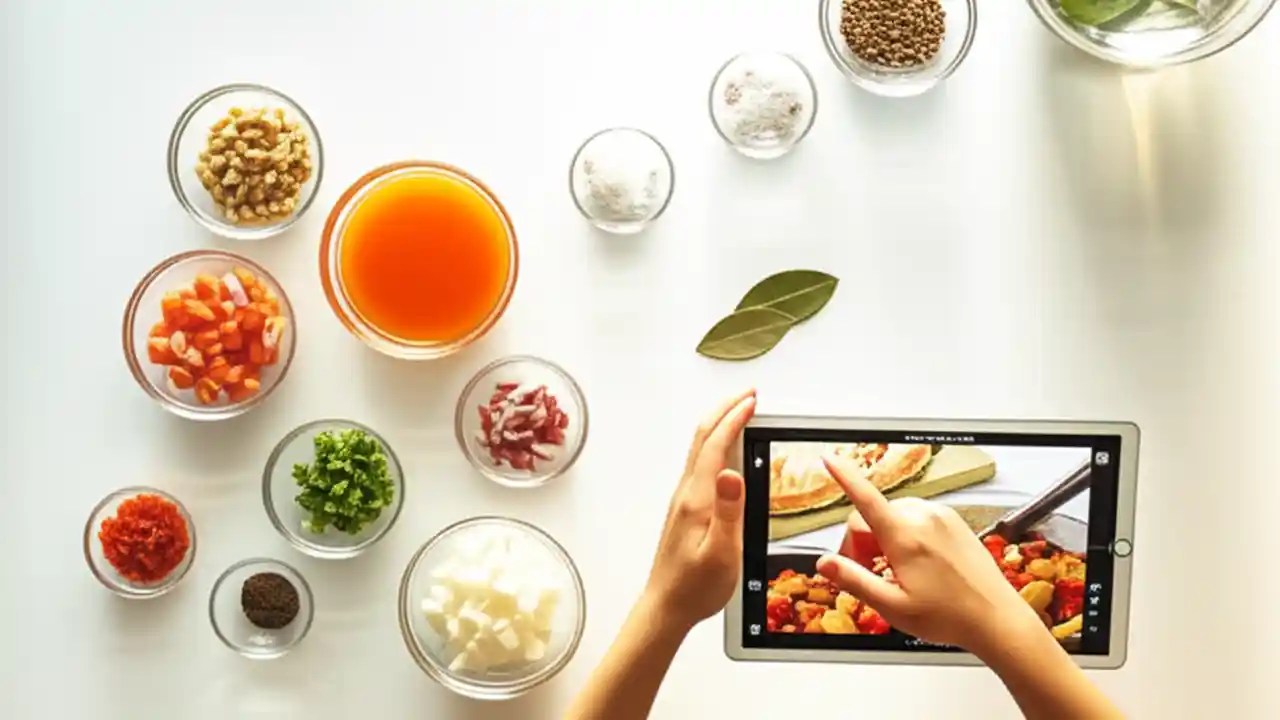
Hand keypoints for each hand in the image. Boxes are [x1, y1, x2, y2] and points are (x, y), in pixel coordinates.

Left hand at [643, 389, 756, 631]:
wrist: (665, 607)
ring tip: (740, 412)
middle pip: (702, 438)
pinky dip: (715, 445)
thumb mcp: (722, 554)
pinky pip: (700, 464)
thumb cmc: (695, 588)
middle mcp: (686, 493)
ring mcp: (683, 499)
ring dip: (719, 424)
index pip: (716, 446)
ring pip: (699, 449)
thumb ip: (729, 512)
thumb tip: (733, 473)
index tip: (752, 401)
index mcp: (697, 499)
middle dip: (725, 410)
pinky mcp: (685, 509)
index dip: (734, 418)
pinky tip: (726, 451)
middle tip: (749, 395)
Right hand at [817, 455, 1041, 655]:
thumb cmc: (948, 616)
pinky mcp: (953, 521)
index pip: (865, 498)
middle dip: (862, 540)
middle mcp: (924, 518)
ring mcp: (941, 517)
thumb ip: (854, 580)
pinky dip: (906, 533)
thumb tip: (824, 563)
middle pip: (873, 514)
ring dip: (884, 536)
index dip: (844, 477)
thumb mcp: (892, 606)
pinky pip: (916, 517)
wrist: (996, 619)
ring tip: (895, 570)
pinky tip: (915, 563)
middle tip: (868, 572)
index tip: (830, 459)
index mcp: (905, 536)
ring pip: (894, 514)